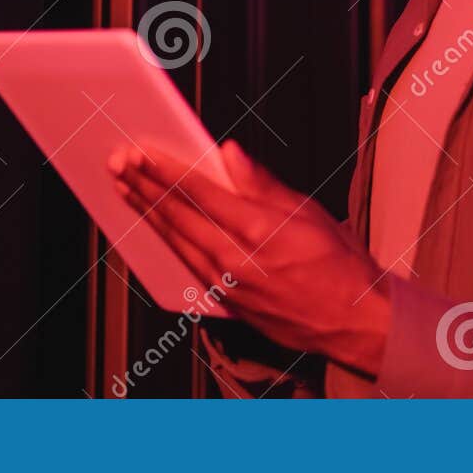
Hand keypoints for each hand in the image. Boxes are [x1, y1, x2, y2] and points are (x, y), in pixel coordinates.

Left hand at [109, 140, 390, 377]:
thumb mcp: (308, 212)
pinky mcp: (225, 302)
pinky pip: (185, 266)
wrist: (353, 321)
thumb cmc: (338, 266)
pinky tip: (152, 228)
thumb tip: (231, 154)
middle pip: (179, 217)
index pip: (200, 192)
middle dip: (145, 187)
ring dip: (146, 213)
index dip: (166, 169)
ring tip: (125, 189)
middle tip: (119, 164)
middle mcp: (237, 261)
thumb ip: (262, 183)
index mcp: (260, 231)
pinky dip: (165, 242)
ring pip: (175, 242)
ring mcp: (228, 286)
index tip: (143, 152)